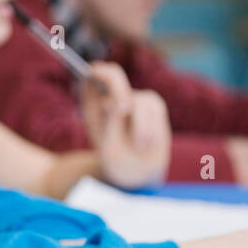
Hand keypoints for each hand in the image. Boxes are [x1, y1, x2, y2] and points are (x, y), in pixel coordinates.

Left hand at [80, 62, 170, 187]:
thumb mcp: (108, 145)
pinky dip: (153, 127)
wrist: (137, 174)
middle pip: (114, 76)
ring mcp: (133, 100)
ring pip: (140, 100)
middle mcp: (112, 98)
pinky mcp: (151, 106)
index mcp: (93, 107)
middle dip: (118, 89)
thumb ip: (111, 121)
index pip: (91, 78)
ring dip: (141, 126)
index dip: (95, 73)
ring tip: (139, 147)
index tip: (96, 75)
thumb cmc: (117, 160)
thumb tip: (118, 102)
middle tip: (123, 109)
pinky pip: (155, 107)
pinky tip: (147, 143)